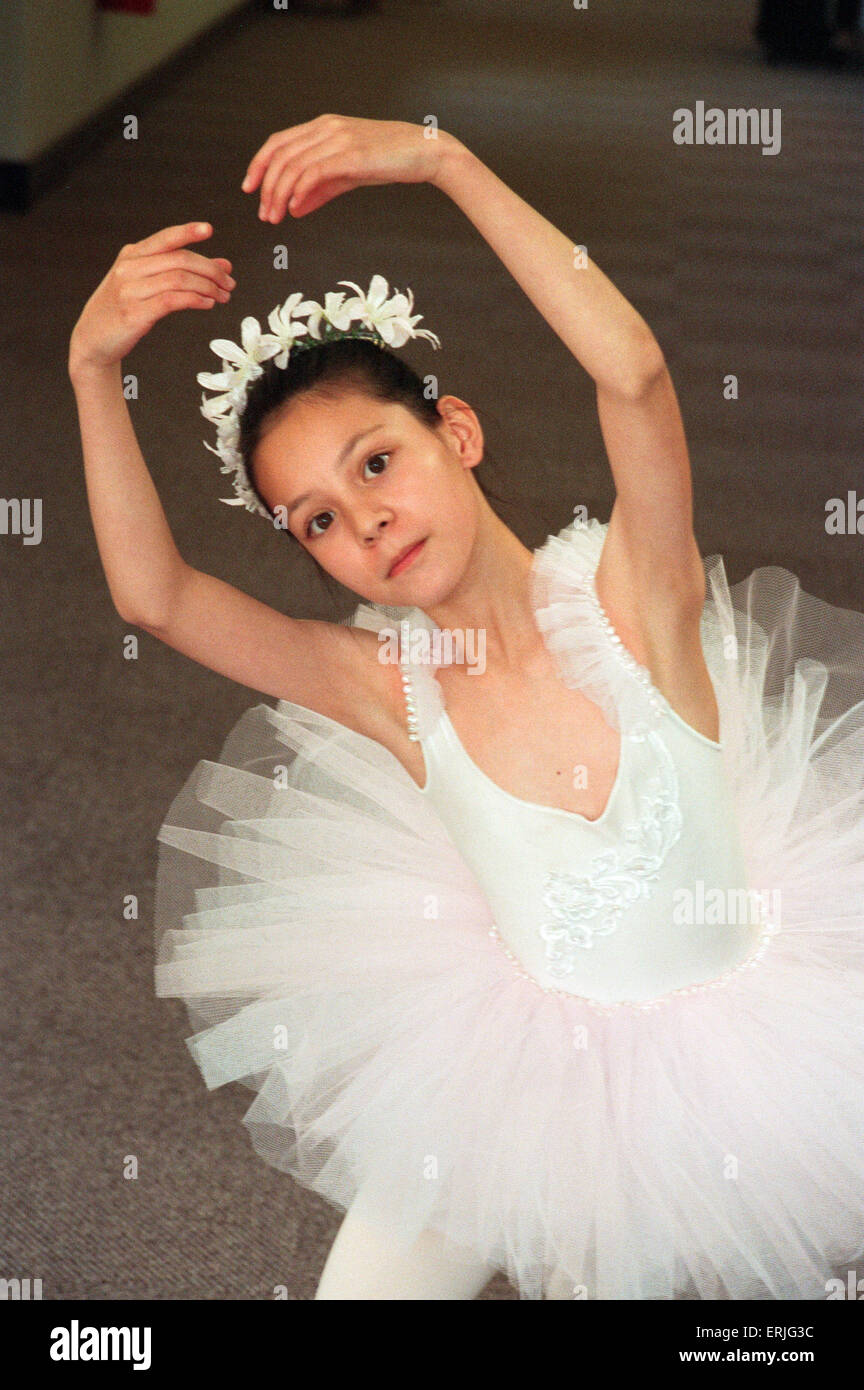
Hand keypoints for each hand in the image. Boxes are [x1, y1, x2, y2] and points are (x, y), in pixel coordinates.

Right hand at [69, 223, 234, 375]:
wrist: (93, 340)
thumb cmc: (122, 310)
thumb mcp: (146, 284)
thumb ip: (180, 272)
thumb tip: (222, 264)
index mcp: (131, 255)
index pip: (164, 238)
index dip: (187, 232)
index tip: (209, 230)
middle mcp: (129, 269)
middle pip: (179, 259)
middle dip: (211, 270)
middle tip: (229, 282)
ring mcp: (130, 291)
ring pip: (179, 279)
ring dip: (208, 287)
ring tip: (222, 296)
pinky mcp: (135, 314)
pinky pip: (172, 301)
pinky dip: (195, 300)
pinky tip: (207, 303)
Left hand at [241, 114, 454, 222]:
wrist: (424, 153)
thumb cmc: (388, 161)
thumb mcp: (348, 174)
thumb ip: (320, 189)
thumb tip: (294, 208)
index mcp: (322, 126)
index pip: (278, 142)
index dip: (259, 165)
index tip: (250, 189)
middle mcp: (326, 128)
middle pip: (280, 155)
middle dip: (266, 187)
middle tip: (263, 214)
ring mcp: (338, 139)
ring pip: (293, 166)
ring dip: (279, 195)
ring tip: (276, 218)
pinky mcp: (351, 156)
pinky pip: (314, 173)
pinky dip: (299, 192)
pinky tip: (294, 209)